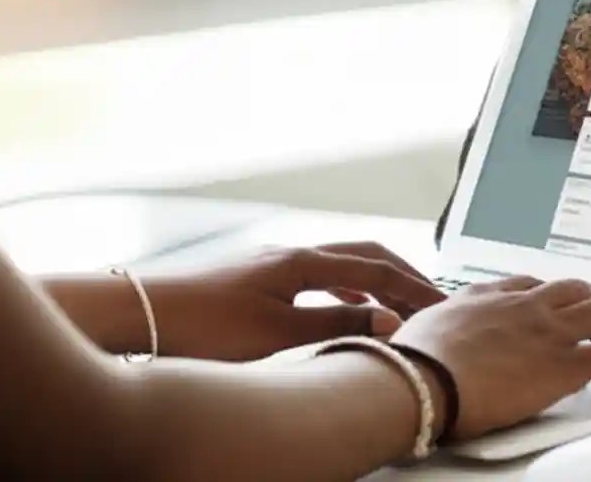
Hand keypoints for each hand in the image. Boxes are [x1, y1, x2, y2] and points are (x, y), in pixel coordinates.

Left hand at [143, 242, 444, 360]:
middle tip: (435, 300)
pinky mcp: (259, 280)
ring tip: (402, 308)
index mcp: (302, 262)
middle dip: (404, 276)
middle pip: (365, 257)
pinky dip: (348, 292)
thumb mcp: (277, 335)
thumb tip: (390, 322)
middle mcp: (292, 255)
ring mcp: (274, 265)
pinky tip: (348, 311)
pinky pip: (320, 278)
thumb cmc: (204, 324)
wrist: (145, 314)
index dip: (415, 289)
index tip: (446, 307)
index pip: (377, 270)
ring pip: (342, 266)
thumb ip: (336, 325)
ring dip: (378, 284)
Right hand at [390, 276, 590, 439]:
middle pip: (575, 289)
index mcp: (486, 295)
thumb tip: (420, 338)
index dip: (550, 296)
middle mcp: (524, 305)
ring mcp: (549, 331)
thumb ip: (434, 329)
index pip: (530, 285)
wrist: (424, 379)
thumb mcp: (419, 330)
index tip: (556, 305)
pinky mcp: (568, 364)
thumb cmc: (412, 362)